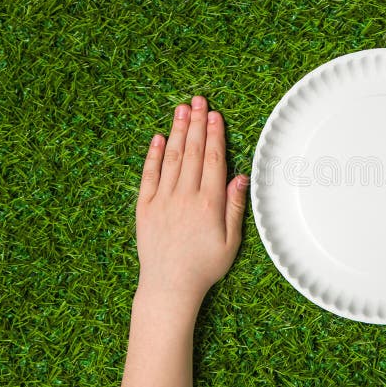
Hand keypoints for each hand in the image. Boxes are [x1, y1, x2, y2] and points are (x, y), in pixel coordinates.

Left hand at [135, 96, 247, 304]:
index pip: (213, 160)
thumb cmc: (205, 266)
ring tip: (181, 109)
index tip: (216, 115)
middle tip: (199, 100)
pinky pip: (149, 176)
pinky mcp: (144, 208)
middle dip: (196, 123)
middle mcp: (185, 196)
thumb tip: (241, 177)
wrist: (169, 286)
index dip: (215, 135)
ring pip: (171, 158)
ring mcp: (162, 200)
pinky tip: (158, 138)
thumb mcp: (231, 241)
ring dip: (177, 131)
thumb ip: (235, 206)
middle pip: (192, 152)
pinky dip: (153, 155)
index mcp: (209, 203)